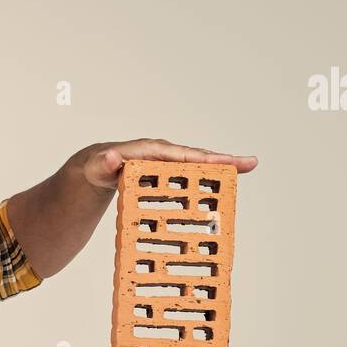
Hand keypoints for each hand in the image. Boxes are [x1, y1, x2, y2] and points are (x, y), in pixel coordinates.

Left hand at [79, 138, 258, 193]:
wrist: (95, 171)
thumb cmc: (96, 168)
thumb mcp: (96, 167)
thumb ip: (103, 163)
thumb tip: (112, 156)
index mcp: (152, 152)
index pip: (183, 155)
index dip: (206, 158)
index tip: (227, 162)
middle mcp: (163, 154)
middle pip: (198, 158)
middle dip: (224, 160)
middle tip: (251, 163)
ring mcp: (166, 165)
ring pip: (196, 167)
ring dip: (219, 171)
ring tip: (246, 171)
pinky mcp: (166, 176)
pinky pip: (188, 178)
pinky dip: (205, 183)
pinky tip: (220, 194)